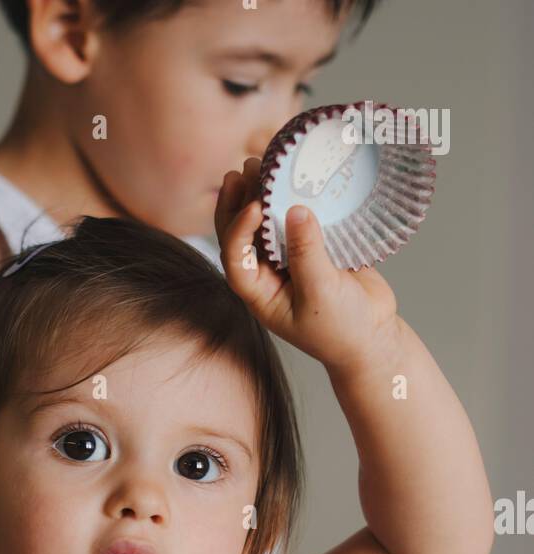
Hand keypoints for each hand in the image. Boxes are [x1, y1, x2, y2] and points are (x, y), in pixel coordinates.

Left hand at [214, 156, 400, 375]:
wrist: (373, 336)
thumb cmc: (342, 329)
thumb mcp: (321, 294)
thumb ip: (307, 254)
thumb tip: (295, 210)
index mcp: (260, 294)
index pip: (236, 258)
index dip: (238, 230)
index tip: (255, 205)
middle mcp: (268, 274)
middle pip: (243, 235)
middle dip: (239, 202)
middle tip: (244, 169)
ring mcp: (289, 259)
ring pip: (267, 222)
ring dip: (262, 193)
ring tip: (261, 161)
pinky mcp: (313, 246)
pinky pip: (297, 217)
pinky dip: (293, 196)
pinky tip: (293, 172)